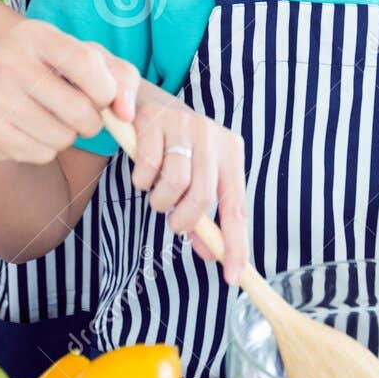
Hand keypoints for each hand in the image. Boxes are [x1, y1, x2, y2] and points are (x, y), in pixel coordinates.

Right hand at [0, 18, 137, 166]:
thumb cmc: (50, 71)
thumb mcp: (84, 58)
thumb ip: (121, 78)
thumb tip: (127, 115)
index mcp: (35, 35)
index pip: (86, 63)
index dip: (105, 89)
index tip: (103, 96)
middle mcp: (9, 62)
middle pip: (79, 110)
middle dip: (92, 120)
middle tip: (80, 112)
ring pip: (63, 137)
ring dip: (68, 136)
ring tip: (53, 118)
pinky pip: (42, 154)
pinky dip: (46, 148)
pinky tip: (31, 130)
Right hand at [125, 82, 248, 287]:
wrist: (146, 101)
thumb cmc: (176, 148)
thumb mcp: (197, 176)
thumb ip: (206, 213)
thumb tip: (211, 254)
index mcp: (231, 151)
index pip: (237, 207)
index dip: (235, 244)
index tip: (232, 276)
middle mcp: (213, 136)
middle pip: (203, 197)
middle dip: (183, 221)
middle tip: (173, 222)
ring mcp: (185, 125)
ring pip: (174, 185)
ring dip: (160, 202)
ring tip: (157, 194)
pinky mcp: (155, 121)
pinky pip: (147, 170)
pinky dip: (141, 181)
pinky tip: (142, 173)